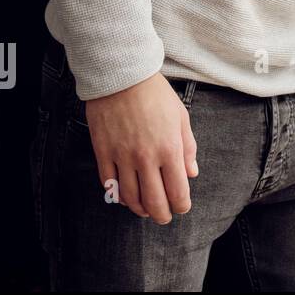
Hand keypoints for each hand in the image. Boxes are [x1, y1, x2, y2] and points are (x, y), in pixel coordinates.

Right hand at [82, 72, 198, 223]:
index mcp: (170, 149)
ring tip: (145, 210)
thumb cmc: (155, 95)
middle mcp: (146, 157)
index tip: (182, 207)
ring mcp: (122, 157)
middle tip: (164, 217)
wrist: (123, 77)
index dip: (181, 205)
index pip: (177, 191)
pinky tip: (125, 197)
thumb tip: (191, 173)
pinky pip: (109, 184)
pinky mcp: (103, 153)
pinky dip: (117, 195)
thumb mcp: (181, 117)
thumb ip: (188, 148)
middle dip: (161, 215)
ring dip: (139, 209)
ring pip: (129, 197)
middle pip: (153, 201)